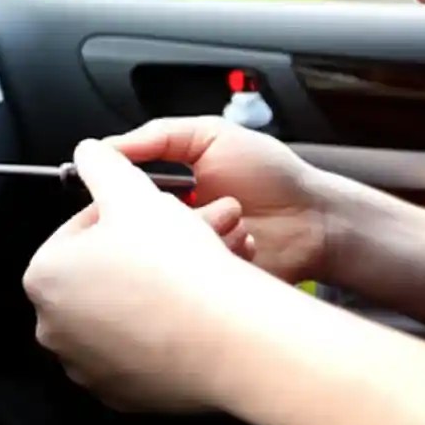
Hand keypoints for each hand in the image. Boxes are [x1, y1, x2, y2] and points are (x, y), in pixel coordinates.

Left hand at [23, 139, 261, 411]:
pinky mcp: (124, 393)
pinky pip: (142, 348)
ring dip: (154, 283)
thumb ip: (102, 163)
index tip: (152, 211)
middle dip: (142, 247)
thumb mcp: (132, 189)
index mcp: (45, 276)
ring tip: (195, 267)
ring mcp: (88, 366)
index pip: (80, 228)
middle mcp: (55, 327)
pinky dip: (163, 327)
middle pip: (102, 270)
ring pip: (124, 308)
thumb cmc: (175, 265)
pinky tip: (192, 309)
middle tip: (180, 235)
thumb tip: (89, 152)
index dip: (123, 211)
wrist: (226, 335)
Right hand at [107, 116, 329, 282]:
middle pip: (133, 234)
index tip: (108, 195)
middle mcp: (174, 231)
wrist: (319, 219)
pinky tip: (241, 242)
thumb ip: (160, 135)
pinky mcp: (210, 290)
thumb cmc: (274, 175)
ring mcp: (192, 262)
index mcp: (167, 195)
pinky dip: (215, 260)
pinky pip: (192, 283)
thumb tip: (105, 147)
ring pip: (163, 259)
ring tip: (229, 215)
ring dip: (196, 234)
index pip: (118, 201)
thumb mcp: (212, 135)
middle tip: (184, 203)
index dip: (110, 200)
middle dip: (156, 218)